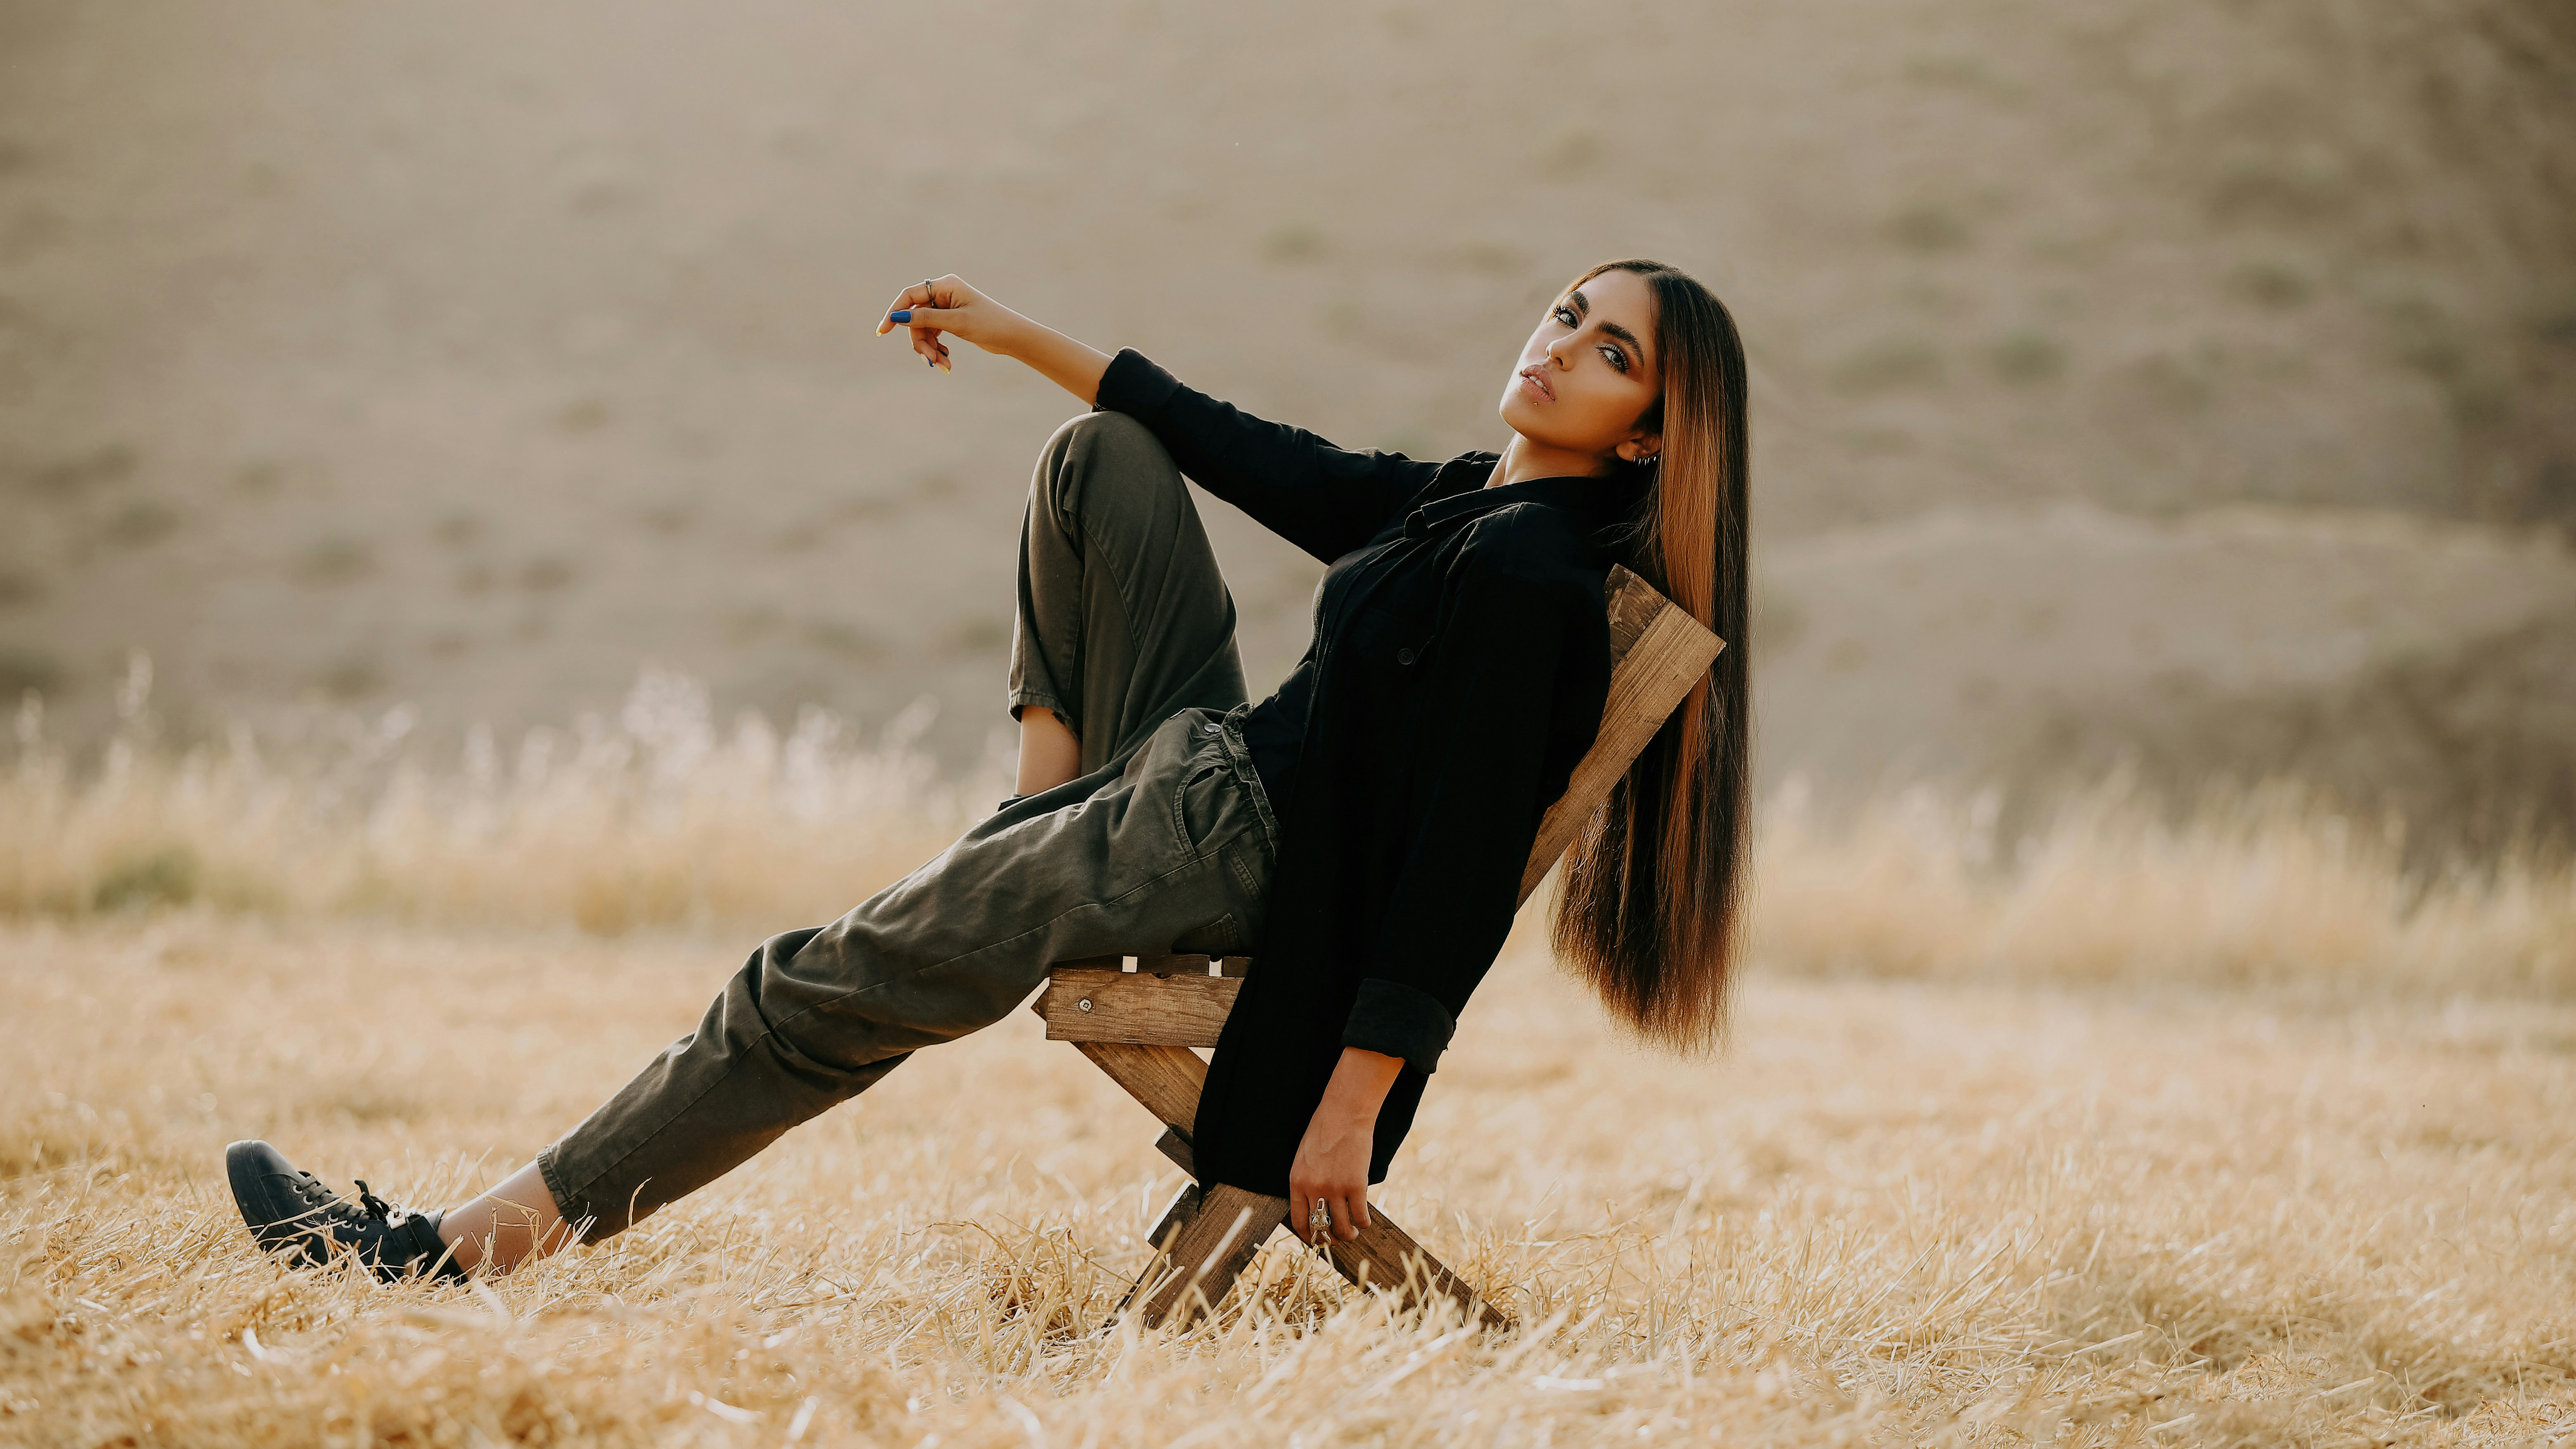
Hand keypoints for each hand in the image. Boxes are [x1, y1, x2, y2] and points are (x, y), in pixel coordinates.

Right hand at [873, 274, 1027, 373]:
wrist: (1013, 336)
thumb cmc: (989, 324)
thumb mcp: (956, 322)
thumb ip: (926, 319)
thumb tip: (898, 316)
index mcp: (945, 286)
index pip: (910, 296)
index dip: (894, 312)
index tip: (883, 331)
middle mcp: (943, 293)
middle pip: (916, 318)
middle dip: (921, 341)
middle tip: (930, 361)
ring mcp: (946, 307)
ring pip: (923, 329)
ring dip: (929, 349)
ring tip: (944, 365)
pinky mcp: (950, 320)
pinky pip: (933, 334)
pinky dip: (936, 348)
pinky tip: (946, 360)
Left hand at [1287, 1047, 1404, 1245]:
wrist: (1344, 1113)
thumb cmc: (1324, 1131)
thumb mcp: (1304, 1158)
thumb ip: (1306, 1182)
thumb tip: (1314, 1206)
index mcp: (1297, 1182)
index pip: (1299, 1221)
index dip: (1308, 1236)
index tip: (1316, 1239)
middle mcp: (1314, 1189)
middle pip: (1320, 1228)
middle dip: (1329, 1239)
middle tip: (1336, 1239)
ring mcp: (1335, 1188)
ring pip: (1341, 1226)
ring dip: (1348, 1234)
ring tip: (1353, 1232)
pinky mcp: (1356, 1185)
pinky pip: (1360, 1215)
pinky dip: (1364, 1223)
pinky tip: (1364, 1221)